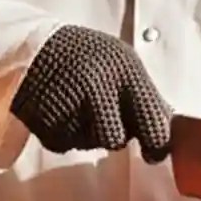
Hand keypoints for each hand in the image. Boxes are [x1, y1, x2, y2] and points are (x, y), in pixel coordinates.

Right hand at [11, 25, 173, 162]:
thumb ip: (144, 94)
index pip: (152, 123)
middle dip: (114, 131)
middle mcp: (99, 92)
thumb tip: (166, 126)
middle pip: (117, 139)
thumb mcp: (122, 62)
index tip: (154, 152)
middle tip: (104, 112)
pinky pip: (67, 145)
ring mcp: (70, 110)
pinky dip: (66, 133)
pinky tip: (62, 108)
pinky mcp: (47, 125)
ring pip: (92, 143)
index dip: (156, 144)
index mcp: (125, 73)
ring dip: (89, 132)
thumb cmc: (87, 55)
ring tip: (79, 103)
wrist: (34, 48)